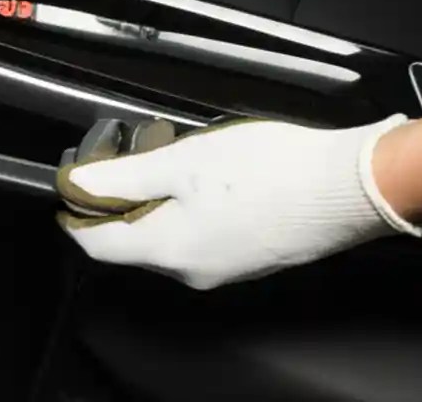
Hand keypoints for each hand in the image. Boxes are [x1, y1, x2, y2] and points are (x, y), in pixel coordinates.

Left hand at [57, 115, 421, 289]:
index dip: (76, 212)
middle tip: (123, 151)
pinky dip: (189, 207)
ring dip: (157, 198)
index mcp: (168, 251)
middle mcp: (191, 271)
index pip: (97, 244)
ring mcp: (224, 268)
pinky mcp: (250, 257)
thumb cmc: (269, 171)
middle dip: (121, 197)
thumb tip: (80, 185)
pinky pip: (201, 237)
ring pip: (168, 236)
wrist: (349, 188)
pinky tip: (206, 174)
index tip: (72, 182)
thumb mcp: (187, 161)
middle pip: (133, 241)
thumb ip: (127, 175)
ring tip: (169, 151)